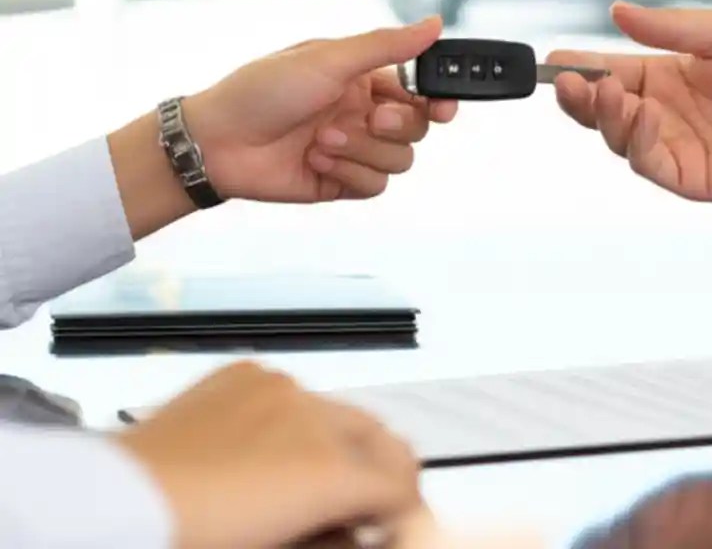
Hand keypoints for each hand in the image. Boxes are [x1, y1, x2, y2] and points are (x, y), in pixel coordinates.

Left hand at [116, 362, 420, 548]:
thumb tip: (358, 530)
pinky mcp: (242, 373)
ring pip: (336, 412)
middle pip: (384, 438)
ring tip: (307, 480)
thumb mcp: (284, 543)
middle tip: (366, 504)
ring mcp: (278, 388)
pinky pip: (288, 392)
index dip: (405, 508)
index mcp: (331, 471)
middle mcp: (314, 417)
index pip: (402, 482)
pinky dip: (289, 419)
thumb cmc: (191, 537)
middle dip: (383, 471)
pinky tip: (265, 450)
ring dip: (336, 444)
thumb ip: (337, 534)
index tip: (395, 521)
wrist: (113, 505)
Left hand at [185, 17, 457, 202]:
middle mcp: (363, 113)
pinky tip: (315, 159)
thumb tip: (433, 23)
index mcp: (364, 78)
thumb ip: (386, 45)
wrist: (219, 142)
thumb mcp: (328, 59)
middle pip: (418, 128)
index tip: (445, 107)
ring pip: (400, 160)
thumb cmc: (262, 90)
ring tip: (321, 139)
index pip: (420, 89)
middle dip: (394, 125)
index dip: (439, 99)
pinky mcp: (342, 181)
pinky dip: (348, 172)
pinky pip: (376, 186)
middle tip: (367, 117)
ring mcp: (354, 149)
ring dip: (362, 150)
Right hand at [551, 2, 711, 202]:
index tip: (554, 58)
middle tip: (568, 81)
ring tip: (606, 92)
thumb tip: (617, 12)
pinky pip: (650, 162)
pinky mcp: (690, 176)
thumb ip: (671, 27)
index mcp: (664, 76)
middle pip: (601, 110)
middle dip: (578, 97)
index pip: (608, 71)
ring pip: (618, 138)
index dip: (579, 66)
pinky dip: (640, 139)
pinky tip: (646, 115)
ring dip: (604, 116)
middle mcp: (661, 113)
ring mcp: (673, 146)